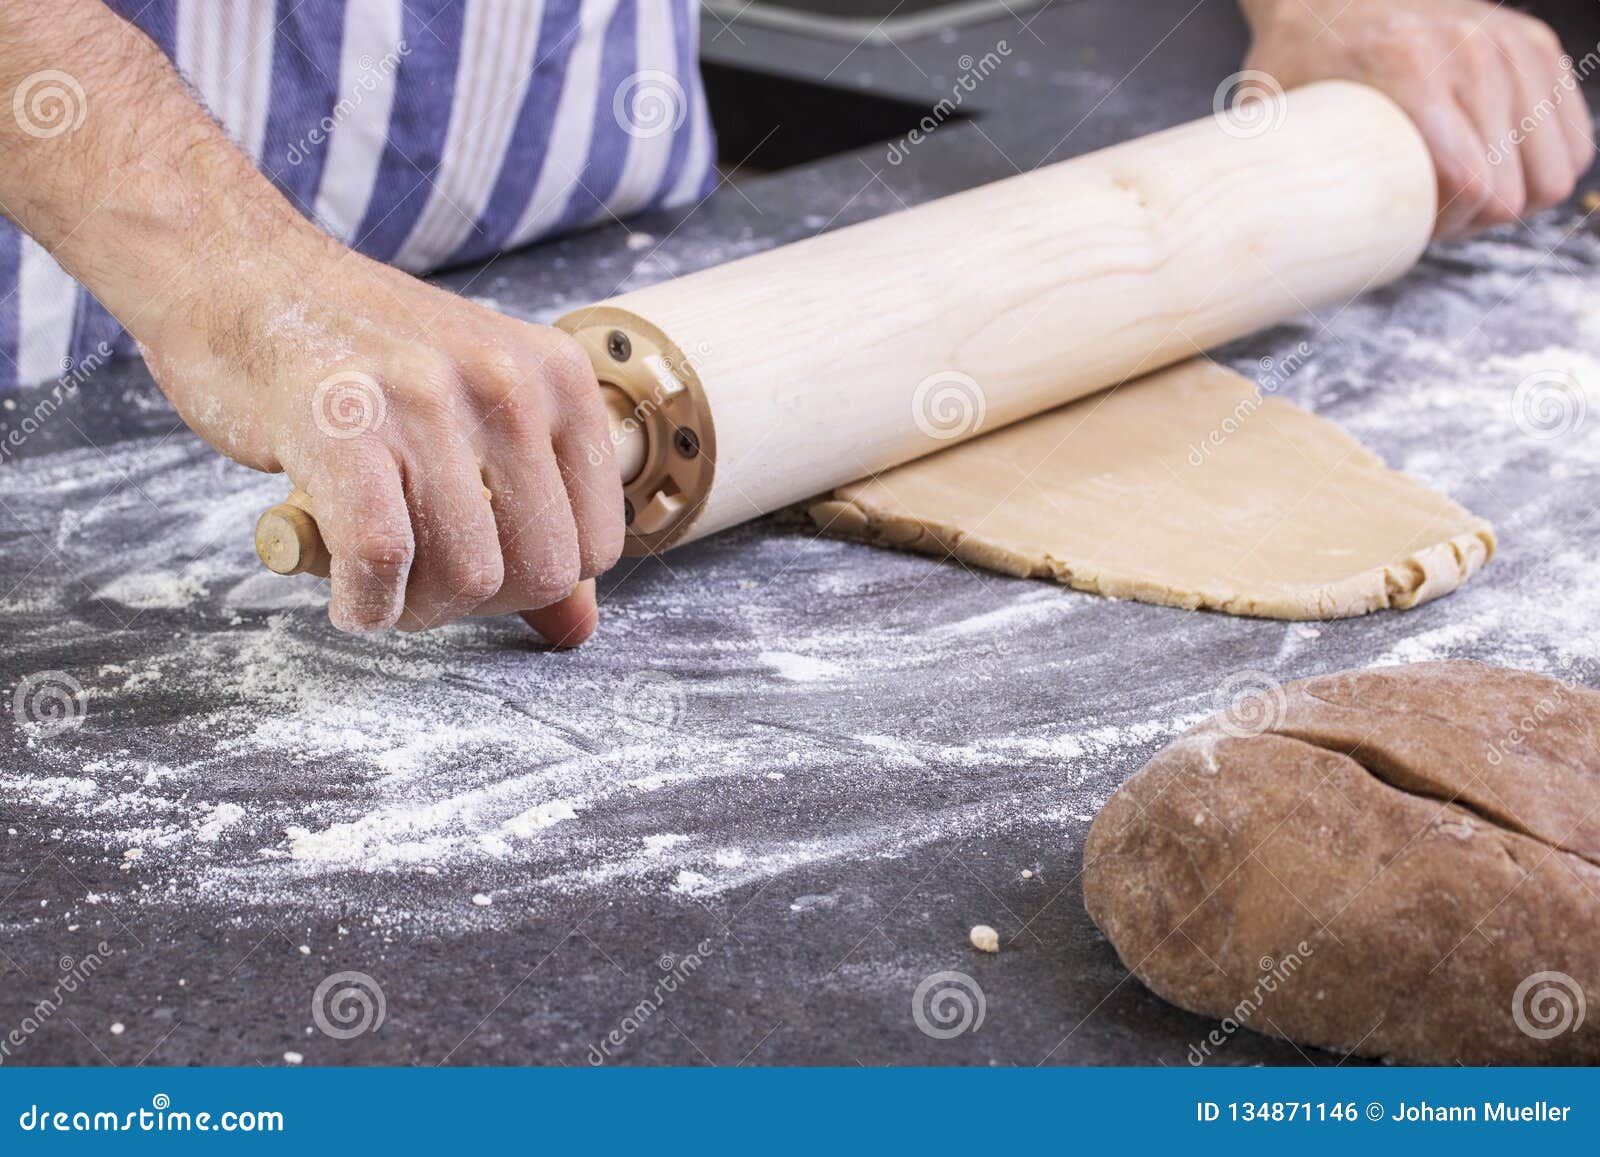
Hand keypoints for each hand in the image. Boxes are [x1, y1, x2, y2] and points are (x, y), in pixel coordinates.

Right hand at [0, 3, 620, 643]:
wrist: (239, 274)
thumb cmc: (361, 363)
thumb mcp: (477, 418)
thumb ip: (536, 520)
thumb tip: (577, 630)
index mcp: (559, 377)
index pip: (598, 544)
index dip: (536, 585)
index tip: (475, 564)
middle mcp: (508, 381)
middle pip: (543, 572)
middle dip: (478, 604)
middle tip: (417, 582)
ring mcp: (427, 398)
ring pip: (469, 578)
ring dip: (414, 610)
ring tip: (372, 576)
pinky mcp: (343, 425)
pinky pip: (382, 562)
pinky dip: (364, 604)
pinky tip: (344, 591)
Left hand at [1240, 0, 1594, 237]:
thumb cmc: (1298, 54)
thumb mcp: (1269, 106)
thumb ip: (1267, 165)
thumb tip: (1249, 236)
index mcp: (1408, 66)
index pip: (1472, 180)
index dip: (1451, 227)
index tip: (1416, 227)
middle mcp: (1471, 49)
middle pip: (1516, 185)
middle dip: (1479, 221)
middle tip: (1434, 215)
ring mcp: (1509, 44)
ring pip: (1554, 165)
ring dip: (1516, 196)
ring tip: (1465, 194)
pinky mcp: (1534, 44)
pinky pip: (1574, 132)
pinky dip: (1546, 164)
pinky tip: (1503, 170)